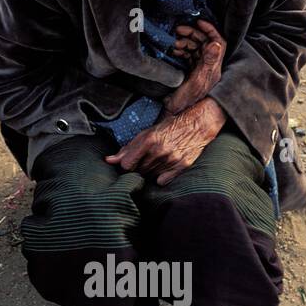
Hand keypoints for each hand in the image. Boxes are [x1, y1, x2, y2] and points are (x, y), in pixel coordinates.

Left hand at [105, 98, 225, 185]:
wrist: (197, 124)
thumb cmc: (169, 127)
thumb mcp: (146, 134)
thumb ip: (127, 148)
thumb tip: (109, 160)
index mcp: (148, 140)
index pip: (126, 165)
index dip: (126, 165)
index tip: (129, 163)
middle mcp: (160, 151)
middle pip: (138, 172)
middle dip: (138, 167)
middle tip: (145, 159)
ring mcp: (171, 159)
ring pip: (149, 176)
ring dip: (149, 172)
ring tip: (156, 161)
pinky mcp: (182, 166)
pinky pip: (162, 181)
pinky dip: (160, 177)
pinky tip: (164, 167)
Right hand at [166, 19, 225, 113]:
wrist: (177, 114)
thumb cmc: (189, 101)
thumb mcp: (199, 79)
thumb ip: (208, 61)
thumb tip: (216, 42)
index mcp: (214, 68)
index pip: (218, 42)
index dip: (210, 29)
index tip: (198, 21)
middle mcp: (209, 67)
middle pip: (204, 43)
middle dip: (193, 34)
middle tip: (179, 30)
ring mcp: (199, 70)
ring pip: (195, 48)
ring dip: (185, 42)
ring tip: (175, 43)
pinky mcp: (190, 72)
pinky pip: (188, 56)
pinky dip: (181, 51)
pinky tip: (174, 51)